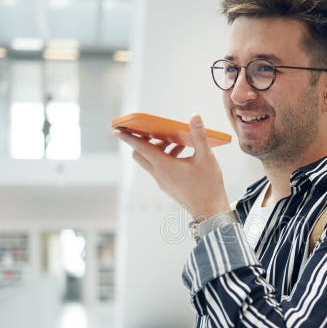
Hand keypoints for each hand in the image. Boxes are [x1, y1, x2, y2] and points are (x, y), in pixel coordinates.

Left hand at [113, 113, 230, 219]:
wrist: (209, 210)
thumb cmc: (208, 185)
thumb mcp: (206, 157)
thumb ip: (199, 135)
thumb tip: (195, 117)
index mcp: (164, 166)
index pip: (140, 148)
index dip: (128, 138)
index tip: (117, 130)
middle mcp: (159, 174)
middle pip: (139, 155)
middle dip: (143, 141)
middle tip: (156, 133)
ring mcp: (162, 182)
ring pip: (150, 162)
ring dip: (157, 150)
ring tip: (176, 143)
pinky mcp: (167, 186)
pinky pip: (158, 169)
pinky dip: (164, 159)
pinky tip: (182, 155)